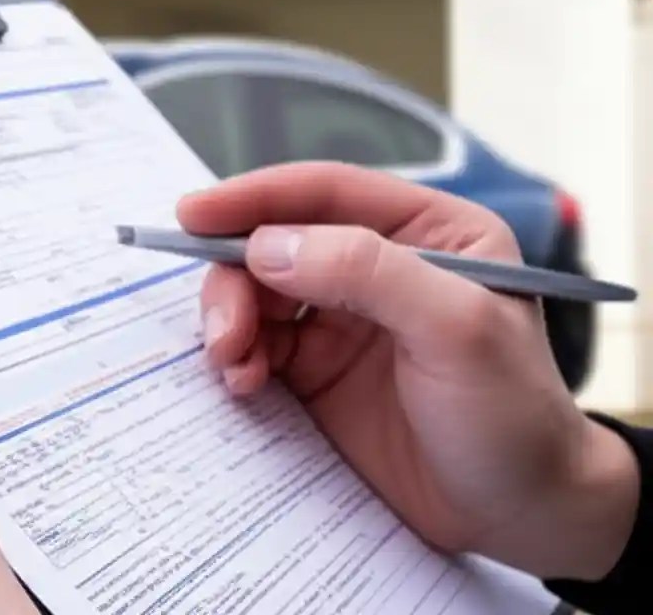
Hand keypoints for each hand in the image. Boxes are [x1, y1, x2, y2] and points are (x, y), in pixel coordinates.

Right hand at [178, 161, 637, 581]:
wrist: (519, 517)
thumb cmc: (512, 417)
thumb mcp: (456, 330)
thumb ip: (367, 272)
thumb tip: (266, 245)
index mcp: (428, 232)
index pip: (327, 193)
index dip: (254, 197)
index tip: (192, 214)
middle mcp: (379, 267)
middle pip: (276, 243)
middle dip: (236, 278)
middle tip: (225, 332)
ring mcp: (343, 322)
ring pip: (256, 295)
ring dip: (231, 323)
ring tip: (235, 366)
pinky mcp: (317, 375)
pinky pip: (255, 348)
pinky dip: (237, 360)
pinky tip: (244, 385)